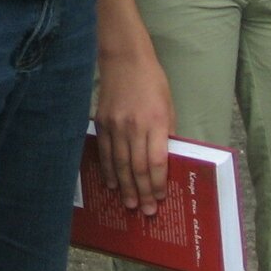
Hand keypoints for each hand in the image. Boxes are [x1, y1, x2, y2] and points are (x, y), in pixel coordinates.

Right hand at [94, 51, 173, 215]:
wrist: (124, 59)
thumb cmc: (152, 82)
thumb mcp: (169, 106)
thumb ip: (167, 133)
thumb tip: (165, 161)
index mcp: (156, 121)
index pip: (156, 160)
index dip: (158, 182)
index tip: (160, 197)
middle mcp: (135, 125)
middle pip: (138, 166)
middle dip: (143, 192)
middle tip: (146, 211)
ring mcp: (115, 124)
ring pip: (120, 163)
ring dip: (126, 186)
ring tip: (129, 204)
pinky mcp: (101, 122)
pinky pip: (104, 151)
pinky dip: (108, 170)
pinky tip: (113, 183)